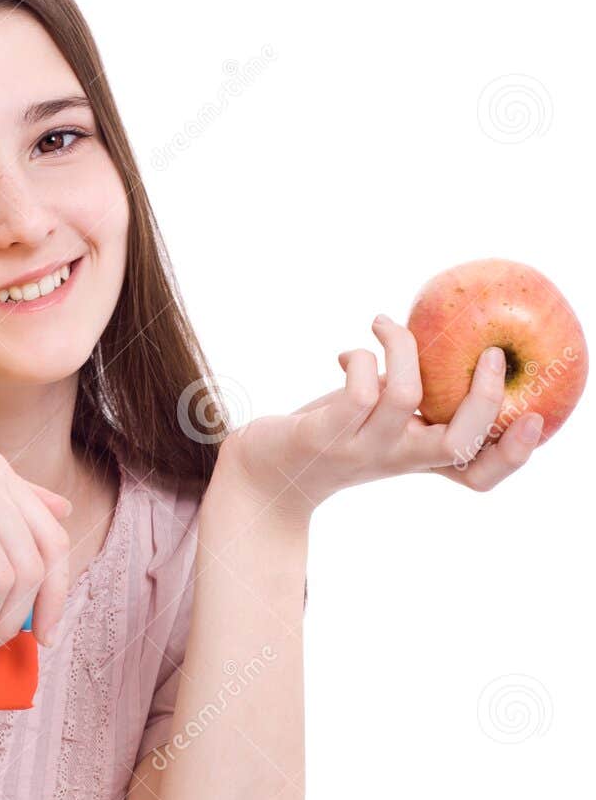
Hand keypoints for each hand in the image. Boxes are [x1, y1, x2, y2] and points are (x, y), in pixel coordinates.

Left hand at [220, 314, 543, 520]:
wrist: (264, 471)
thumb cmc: (329, 433)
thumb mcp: (379, 417)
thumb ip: (414, 394)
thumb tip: (446, 335)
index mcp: (418, 458)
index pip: (479, 475)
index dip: (514, 454)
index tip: (536, 419)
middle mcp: (397, 458)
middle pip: (460, 442)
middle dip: (486, 395)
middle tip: (490, 352)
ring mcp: (362, 449)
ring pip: (407, 397)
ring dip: (402, 347)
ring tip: (384, 324)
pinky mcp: (325, 436)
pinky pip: (359, 391)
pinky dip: (361, 358)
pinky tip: (349, 354)